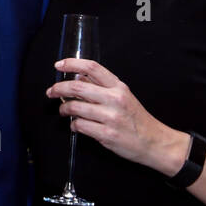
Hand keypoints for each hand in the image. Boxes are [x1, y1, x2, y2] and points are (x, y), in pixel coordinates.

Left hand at [50, 58, 185, 174]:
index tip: (58, 65)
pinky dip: (73, 125)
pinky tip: (76, 125)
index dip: (72, 63)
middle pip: (77, 87)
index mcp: (119, 87)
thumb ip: (101, 86)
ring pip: (74, 107)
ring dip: (64, 109)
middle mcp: (114, 99)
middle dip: (58, 88)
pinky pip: (79, 125)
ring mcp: (110, 117)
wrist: (154, 142)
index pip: (92, 67)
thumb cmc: (136, 119)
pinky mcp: (106, 134)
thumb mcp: (123, 96)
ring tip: (64, 111)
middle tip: (51, 91)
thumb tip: (78, 76)